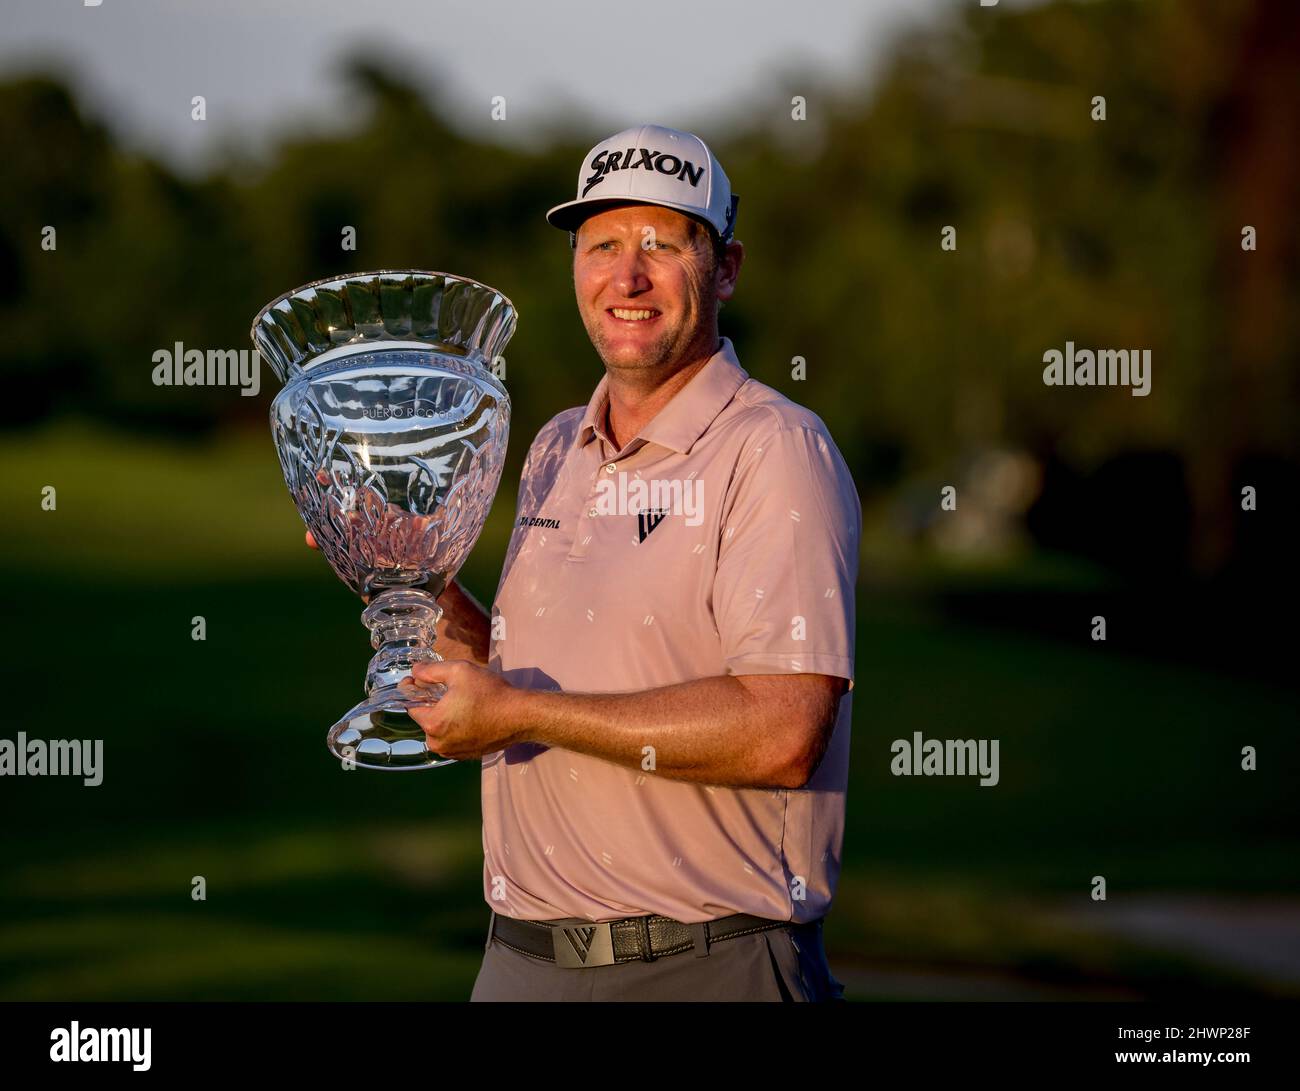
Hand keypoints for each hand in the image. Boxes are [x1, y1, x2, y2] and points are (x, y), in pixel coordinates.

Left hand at [402, 659, 524, 760]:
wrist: (520, 717)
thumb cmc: (490, 693)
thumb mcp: (459, 671)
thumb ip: (431, 671)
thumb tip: (415, 670)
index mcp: (433, 724)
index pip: (411, 706)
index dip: (413, 690)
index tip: (417, 680)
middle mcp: (438, 744)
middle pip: (425, 719)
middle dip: (432, 704)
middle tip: (447, 689)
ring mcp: (452, 753)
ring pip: (439, 730)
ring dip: (444, 716)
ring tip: (461, 702)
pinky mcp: (466, 756)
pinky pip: (452, 739)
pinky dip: (455, 728)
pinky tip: (470, 715)